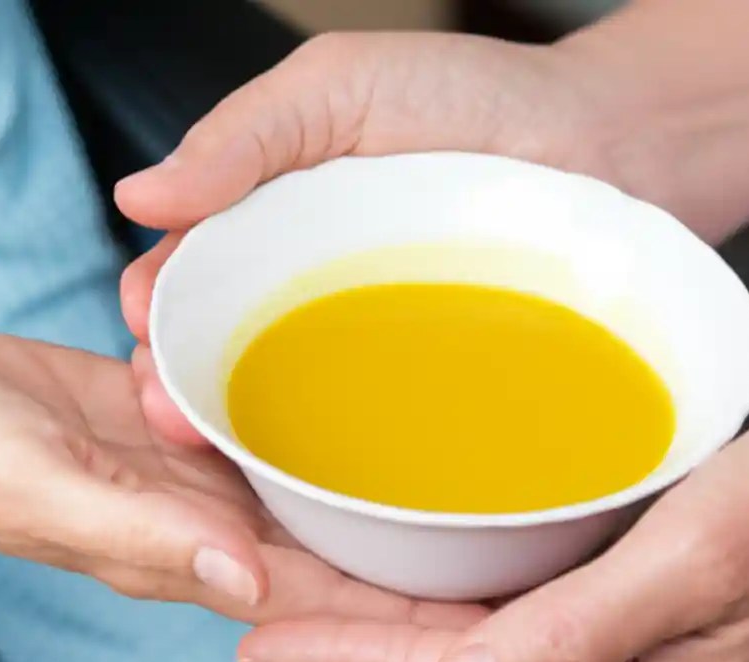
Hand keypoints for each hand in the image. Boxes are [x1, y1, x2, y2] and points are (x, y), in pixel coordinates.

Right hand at [0, 331, 483, 630]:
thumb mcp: (40, 485)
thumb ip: (142, 534)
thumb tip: (250, 586)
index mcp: (195, 558)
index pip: (335, 604)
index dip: (420, 616)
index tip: (511, 615)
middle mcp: (220, 529)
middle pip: (355, 557)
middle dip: (439, 558)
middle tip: (538, 534)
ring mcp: (214, 480)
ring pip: (330, 493)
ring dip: (401, 494)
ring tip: (498, 472)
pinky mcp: (199, 428)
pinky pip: (285, 432)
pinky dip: (339, 430)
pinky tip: (393, 405)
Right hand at [113, 31, 643, 443]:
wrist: (609, 137)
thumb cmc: (474, 96)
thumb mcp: (341, 87)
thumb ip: (245, 135)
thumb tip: (138, 195)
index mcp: (272, 222)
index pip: (190, 279)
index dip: (157, 315)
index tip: (143, 340)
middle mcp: (315, 291)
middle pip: (231, 356)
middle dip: (189, 393)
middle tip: (175, 423)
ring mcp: (376, 346)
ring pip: (295, 408)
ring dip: (251, 442)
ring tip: (232, 464)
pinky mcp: (438, 386)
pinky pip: (382, 432)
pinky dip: (348, 463)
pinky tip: (328, 487)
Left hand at [230, 360, 748, 661]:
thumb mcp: (703, 562)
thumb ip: (581, 635)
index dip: (350, 661)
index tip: (255, 635)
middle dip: (352, 638)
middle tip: (254, 595)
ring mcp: (631, 645)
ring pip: (478, 642)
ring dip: (394, 610)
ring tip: (304, 577)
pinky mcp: (636, 596)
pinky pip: (522, 604)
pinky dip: (457, 582)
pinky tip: (413, 547)